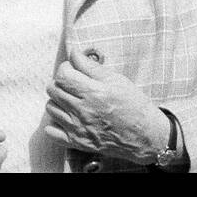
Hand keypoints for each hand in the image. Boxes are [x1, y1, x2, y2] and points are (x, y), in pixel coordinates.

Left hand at [44, 48, 166, 164]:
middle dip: (60, 81)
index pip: (62, 75)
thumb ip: (91, 66)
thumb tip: (74, 53)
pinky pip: (51, 132)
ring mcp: (78, 128)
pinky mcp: (77, 143)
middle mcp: (83, 111)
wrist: (146, 136)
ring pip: (50, 108)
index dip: (65, 67)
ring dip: (58, 100)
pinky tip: (67, 117)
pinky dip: (54, 124)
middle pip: (53, 89)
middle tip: (73, 82)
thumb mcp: (117, 80)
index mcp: (93, 93)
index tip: (73, 68)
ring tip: (71, 99)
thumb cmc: (134, 106)